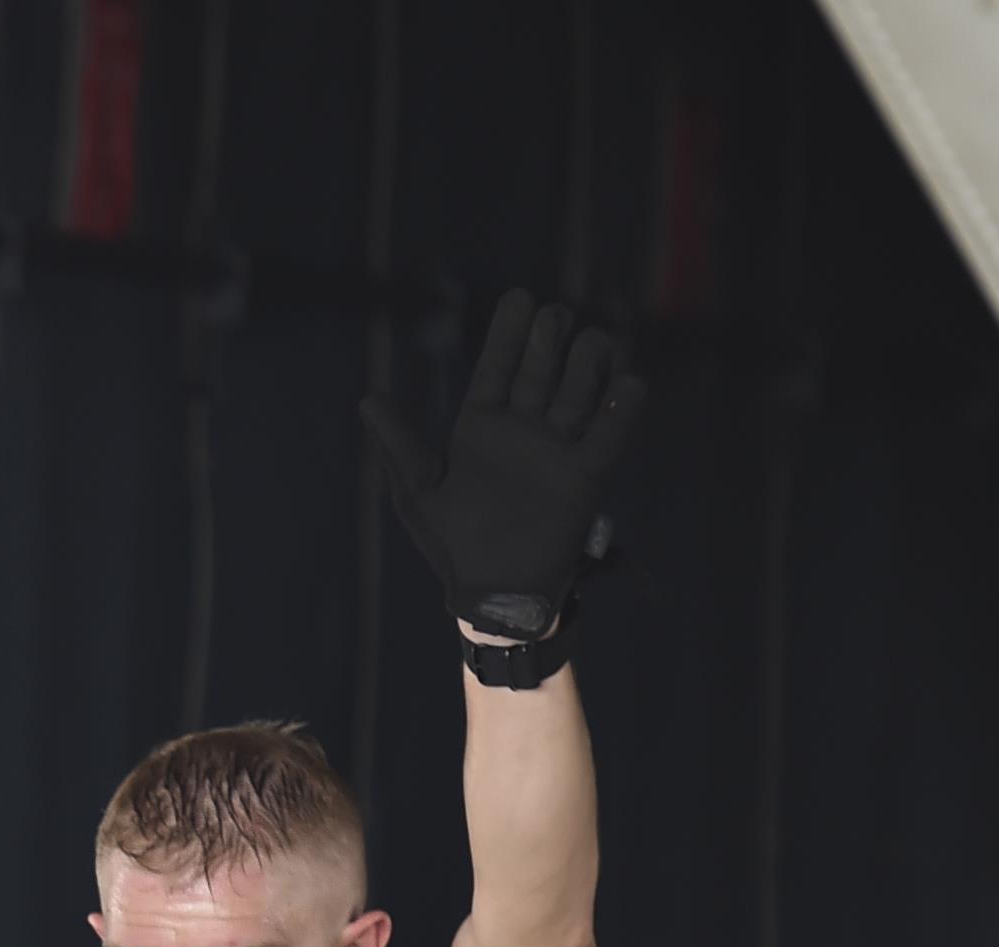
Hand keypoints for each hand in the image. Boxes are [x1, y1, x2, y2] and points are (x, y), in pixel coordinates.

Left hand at [364, 290, 646, 642]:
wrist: (494, 595)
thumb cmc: (452, 545)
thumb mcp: (420, 492)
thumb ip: (400, 445)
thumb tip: (367, 398)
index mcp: (480, 430)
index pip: (497, 370)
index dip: (508, 335)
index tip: (519, 297)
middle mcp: (522, 432)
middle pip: (541, 371)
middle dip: (548, 340)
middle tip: (553, 314)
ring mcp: (557, 450)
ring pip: (578, 392)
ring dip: (587, 364)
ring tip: (592, 339)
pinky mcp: (587, 475)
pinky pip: (610, 434)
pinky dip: (622, 408)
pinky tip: (631, 382)